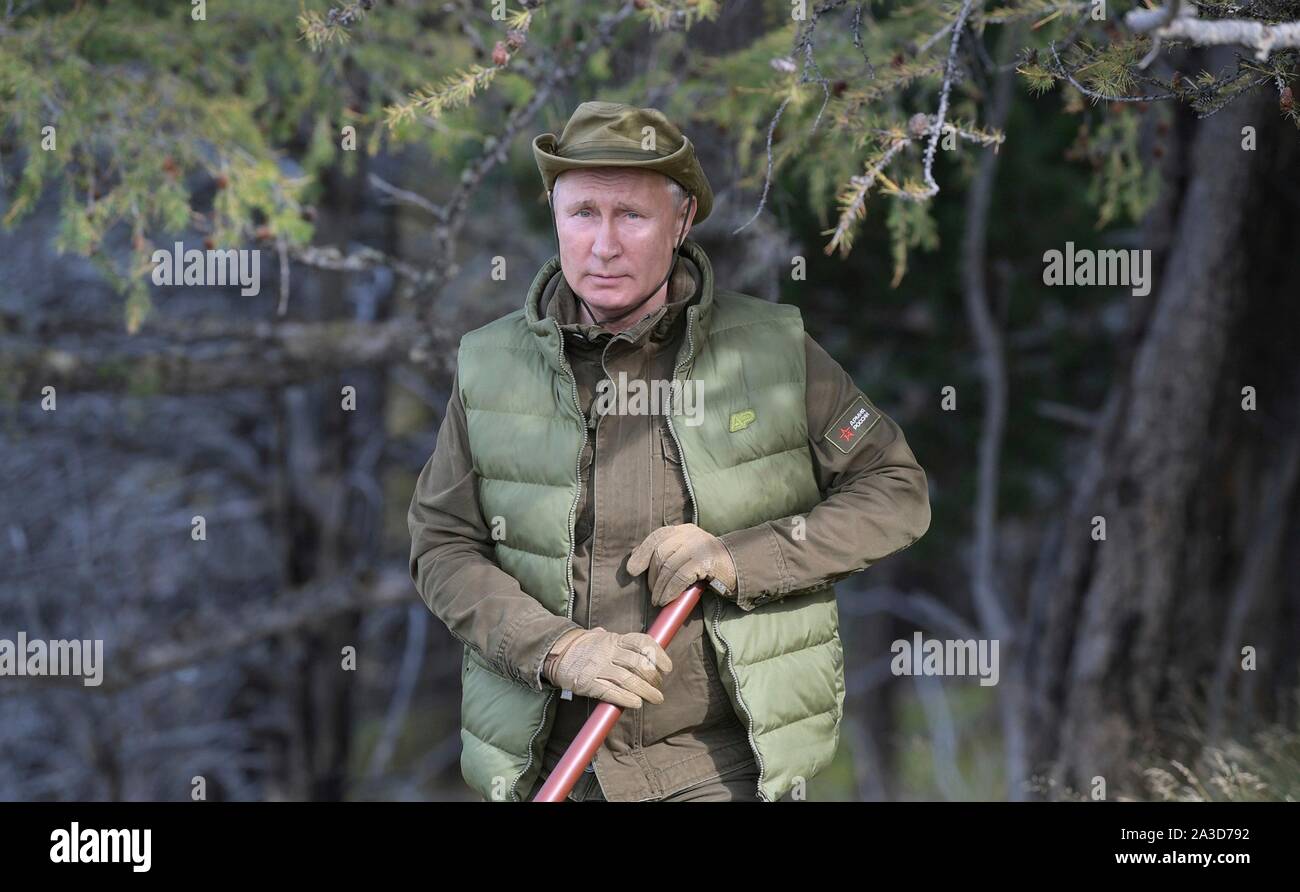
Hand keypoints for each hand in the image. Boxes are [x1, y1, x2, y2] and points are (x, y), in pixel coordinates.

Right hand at [542, 627, 672, 708]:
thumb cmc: (584, 647)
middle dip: (654, 678)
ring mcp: (598, 667)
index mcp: (614, 639)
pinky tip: (636, 703)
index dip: (658, 655)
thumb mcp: (603, 637)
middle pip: (638, 664)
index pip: (642, 643)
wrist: (556, 652)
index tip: (668, 668)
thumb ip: (622, 642)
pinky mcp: (588, 683)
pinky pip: (610, 692)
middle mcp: (608, 651)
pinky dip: (625, 698)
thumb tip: (646, 647)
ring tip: (656, 699)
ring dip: (645, 691)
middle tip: (659, 688)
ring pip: (628, 679)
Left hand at [627, 522, 738, 607]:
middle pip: (660, 552)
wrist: (739, 570)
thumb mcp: (686, 555)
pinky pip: (680, 576)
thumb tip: (637, 564)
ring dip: (660, 587)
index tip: (632, 569)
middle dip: (652, 576)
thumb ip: (668, 554)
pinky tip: (668, 599)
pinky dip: (670, 589)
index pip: (657, 536)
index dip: (642, 552)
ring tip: (659, 600)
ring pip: (668, 565)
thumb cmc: (709, 568)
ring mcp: (698, 545)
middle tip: (653, 594)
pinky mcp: (705, 560)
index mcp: (683, 530)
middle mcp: (690, 534)